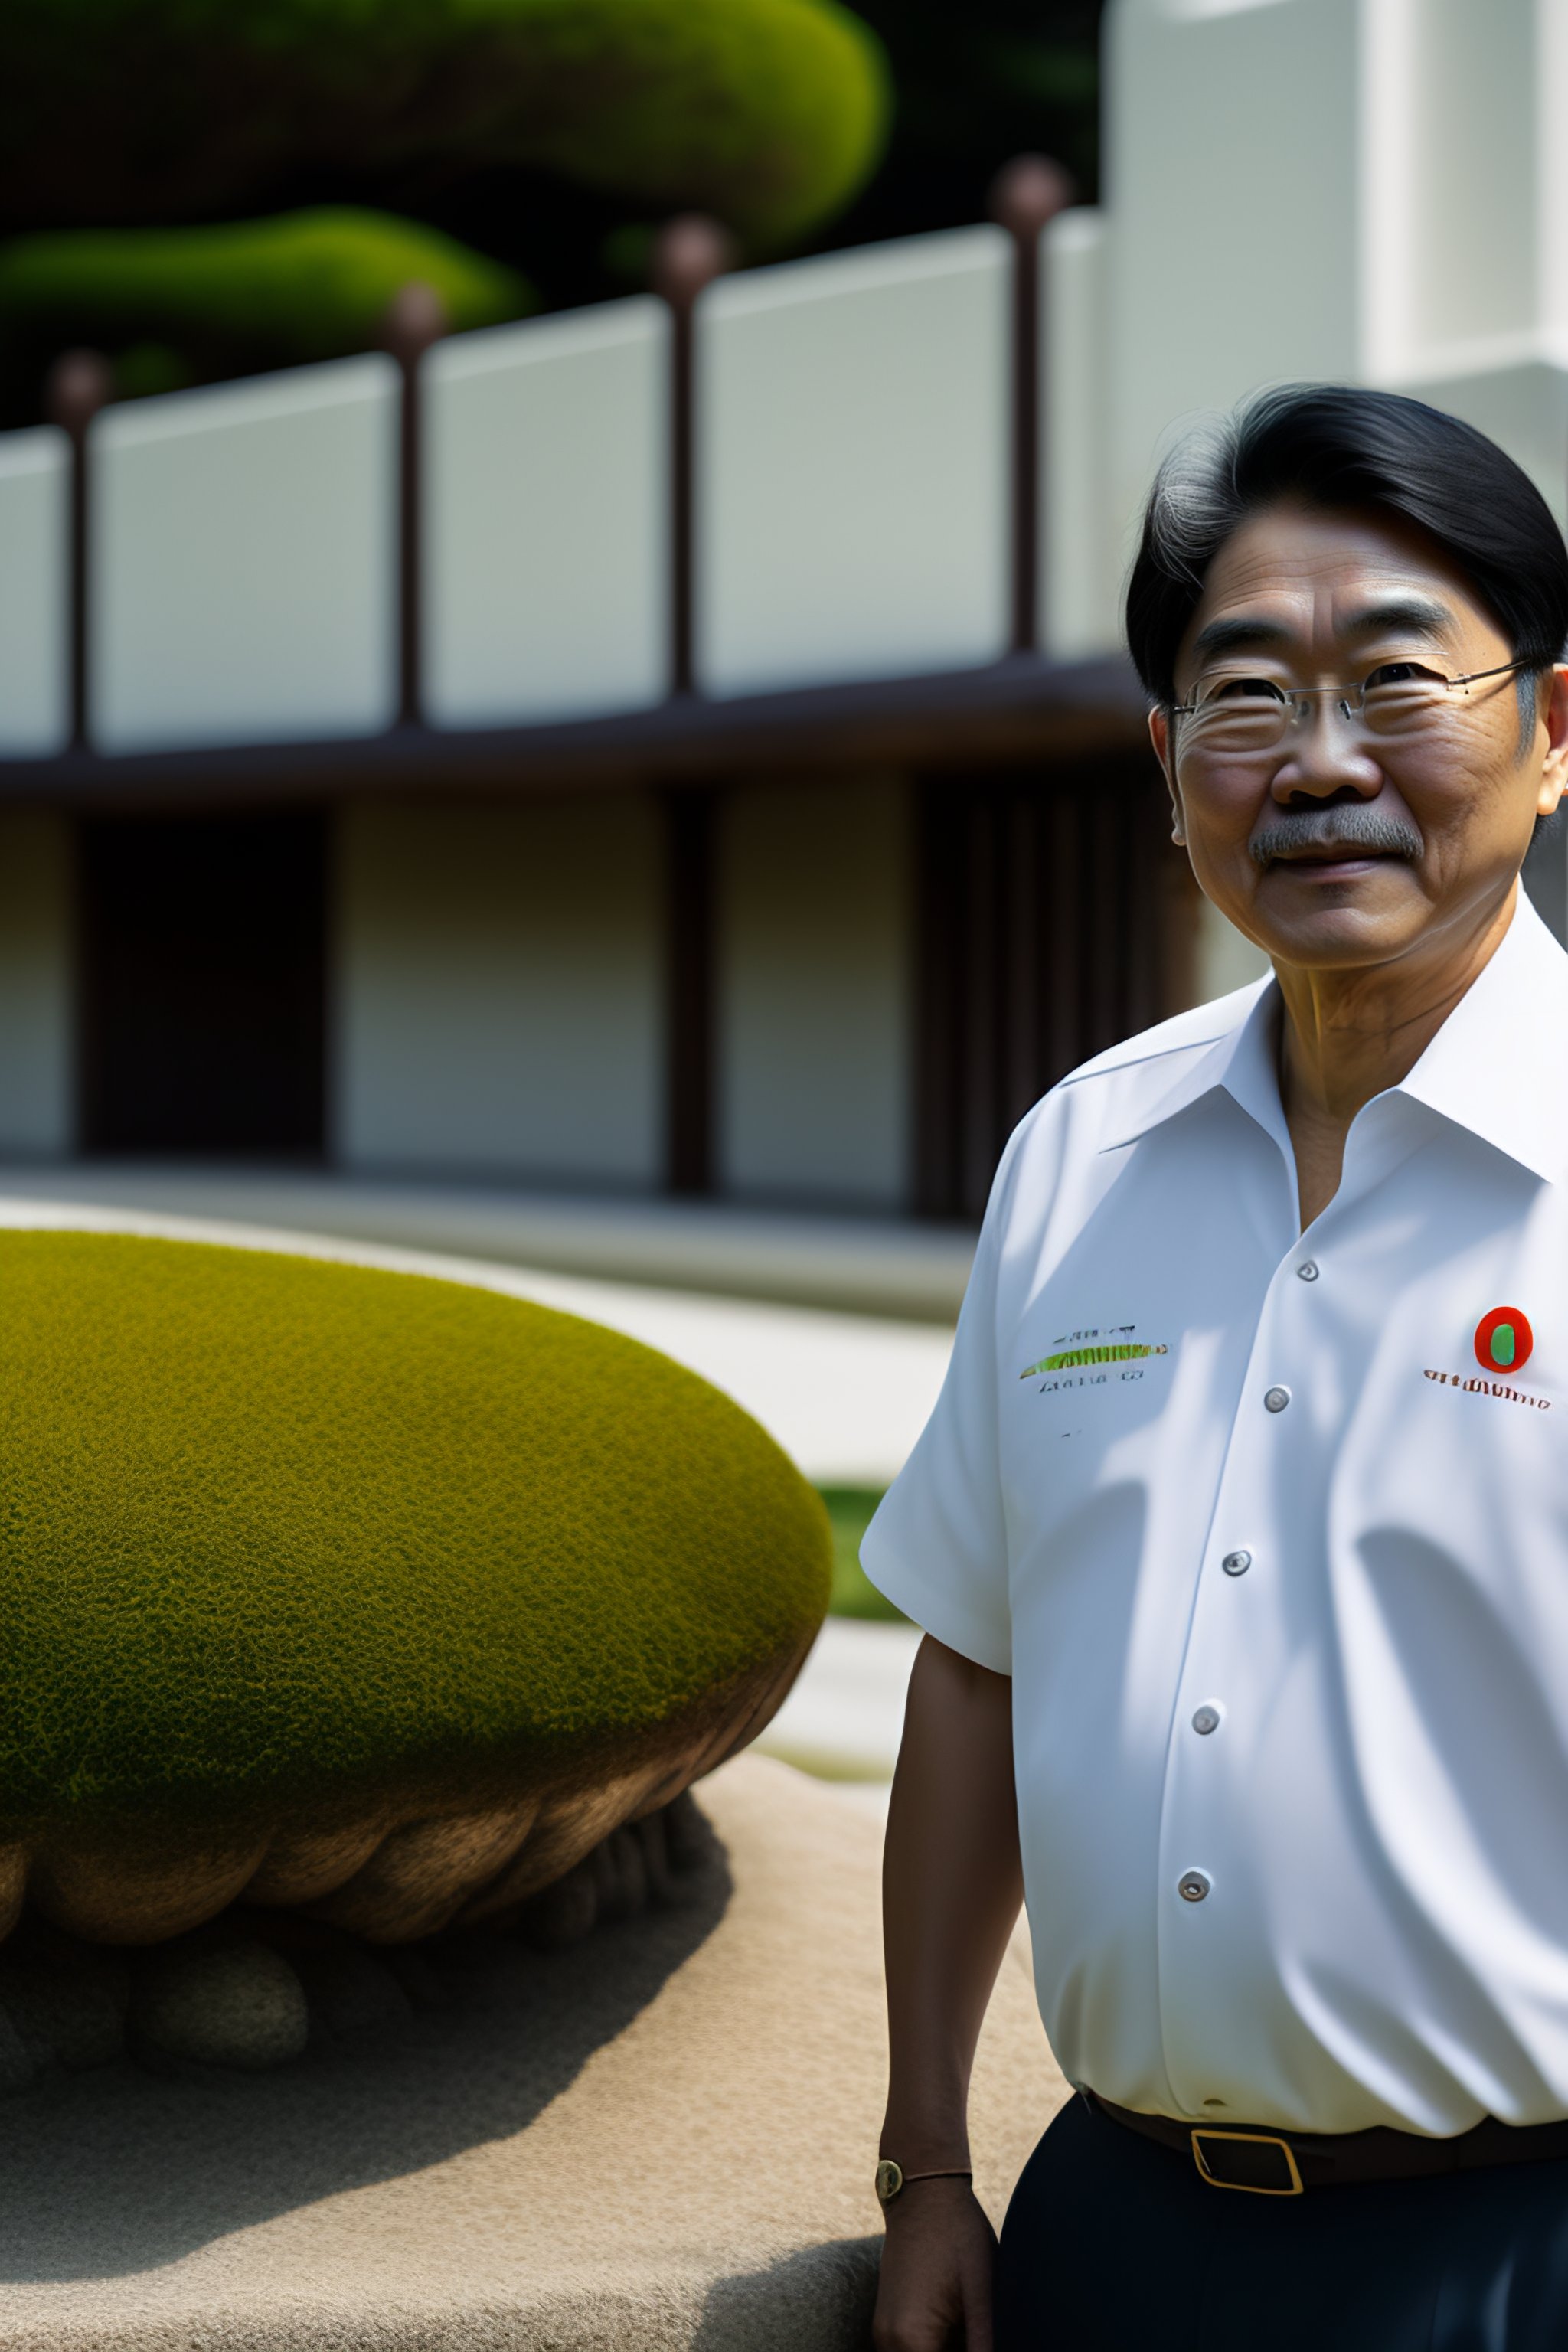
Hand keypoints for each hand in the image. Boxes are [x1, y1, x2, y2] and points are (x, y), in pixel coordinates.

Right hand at [872, 2177, 998, 2351]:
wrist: (924, 2192)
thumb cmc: (959, 2237)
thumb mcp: (982, 2296)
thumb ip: (985, 2346)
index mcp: (912, 2340)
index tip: (986, 2345)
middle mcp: (888, 2342)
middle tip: (983, 2338)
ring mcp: (884, 2333)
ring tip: (972, 2331)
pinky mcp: (888, 2323)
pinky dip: (936, 2350)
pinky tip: (961, 2333)